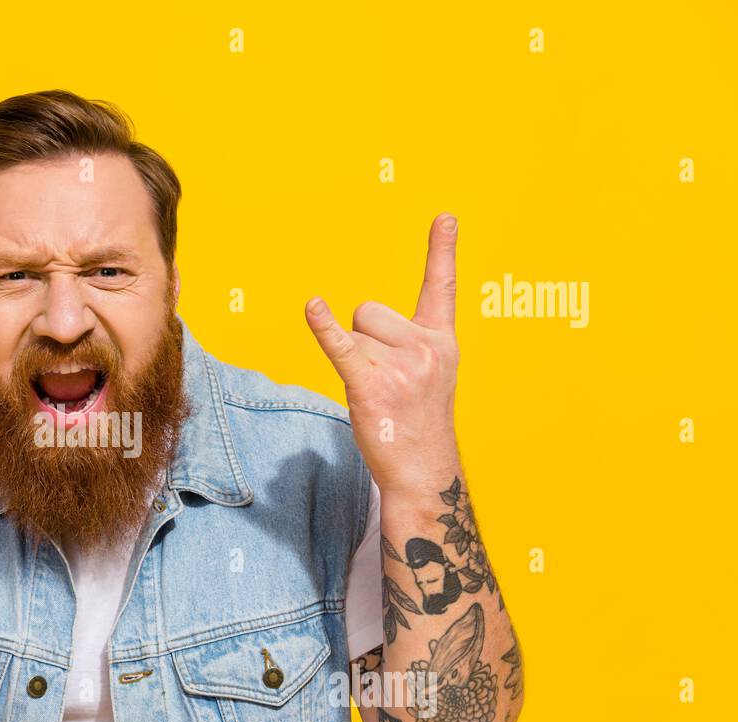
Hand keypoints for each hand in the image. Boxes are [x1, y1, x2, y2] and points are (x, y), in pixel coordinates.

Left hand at [304, 213, 460, 496]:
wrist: (422, 471)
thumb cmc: (419, 421)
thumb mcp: (431, 374)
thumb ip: (410, 341)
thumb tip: (360, 321)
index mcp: (442, 341)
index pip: (441, 287)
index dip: (441, 250)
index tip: (444, 215)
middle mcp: (425, 347)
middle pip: (370, 311)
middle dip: (365, 339)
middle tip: (385, 380)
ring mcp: (400, 366)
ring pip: (353, 332)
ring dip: (354, 360)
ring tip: (376, 392)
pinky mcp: (370, 384)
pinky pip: (340, 346)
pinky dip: (323, 328)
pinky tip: (312, 308)